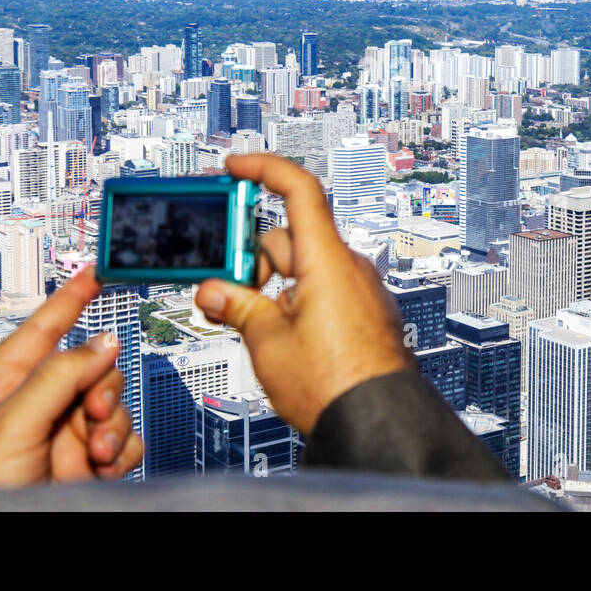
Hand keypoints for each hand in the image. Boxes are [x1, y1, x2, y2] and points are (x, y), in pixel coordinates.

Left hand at [0, 266, 143, 485]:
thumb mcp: (10, 425)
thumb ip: (57, 377)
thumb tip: (99, 342)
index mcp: (0, 390)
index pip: (41, 330)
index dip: (69, 299)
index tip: (94, 271)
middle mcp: (34, 410)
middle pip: (90, 368)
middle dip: (101, 387)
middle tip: (93, 411)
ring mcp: (62, 439)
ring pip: (112, 403)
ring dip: (114, 424)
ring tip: (96, 453)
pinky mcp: (88, 467)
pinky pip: (125, 440)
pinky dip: (125, 449)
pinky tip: (107, 466)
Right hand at [195, 153, 415, 434]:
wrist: (377, 423)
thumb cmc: (336, 386)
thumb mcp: (267, 343)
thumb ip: (236, 307)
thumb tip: (213, 291)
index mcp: (327, 261)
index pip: (298, 189)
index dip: (263, 169)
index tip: (234, 167)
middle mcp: (349, 269)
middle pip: (289, 237)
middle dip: (250, 256)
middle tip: (222, 286)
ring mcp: (359, 292)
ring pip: (304, 267)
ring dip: (271, 284)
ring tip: (246, 321)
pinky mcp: (363, 314)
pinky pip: (324, 290)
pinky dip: (295, 299)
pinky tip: (276, 333)